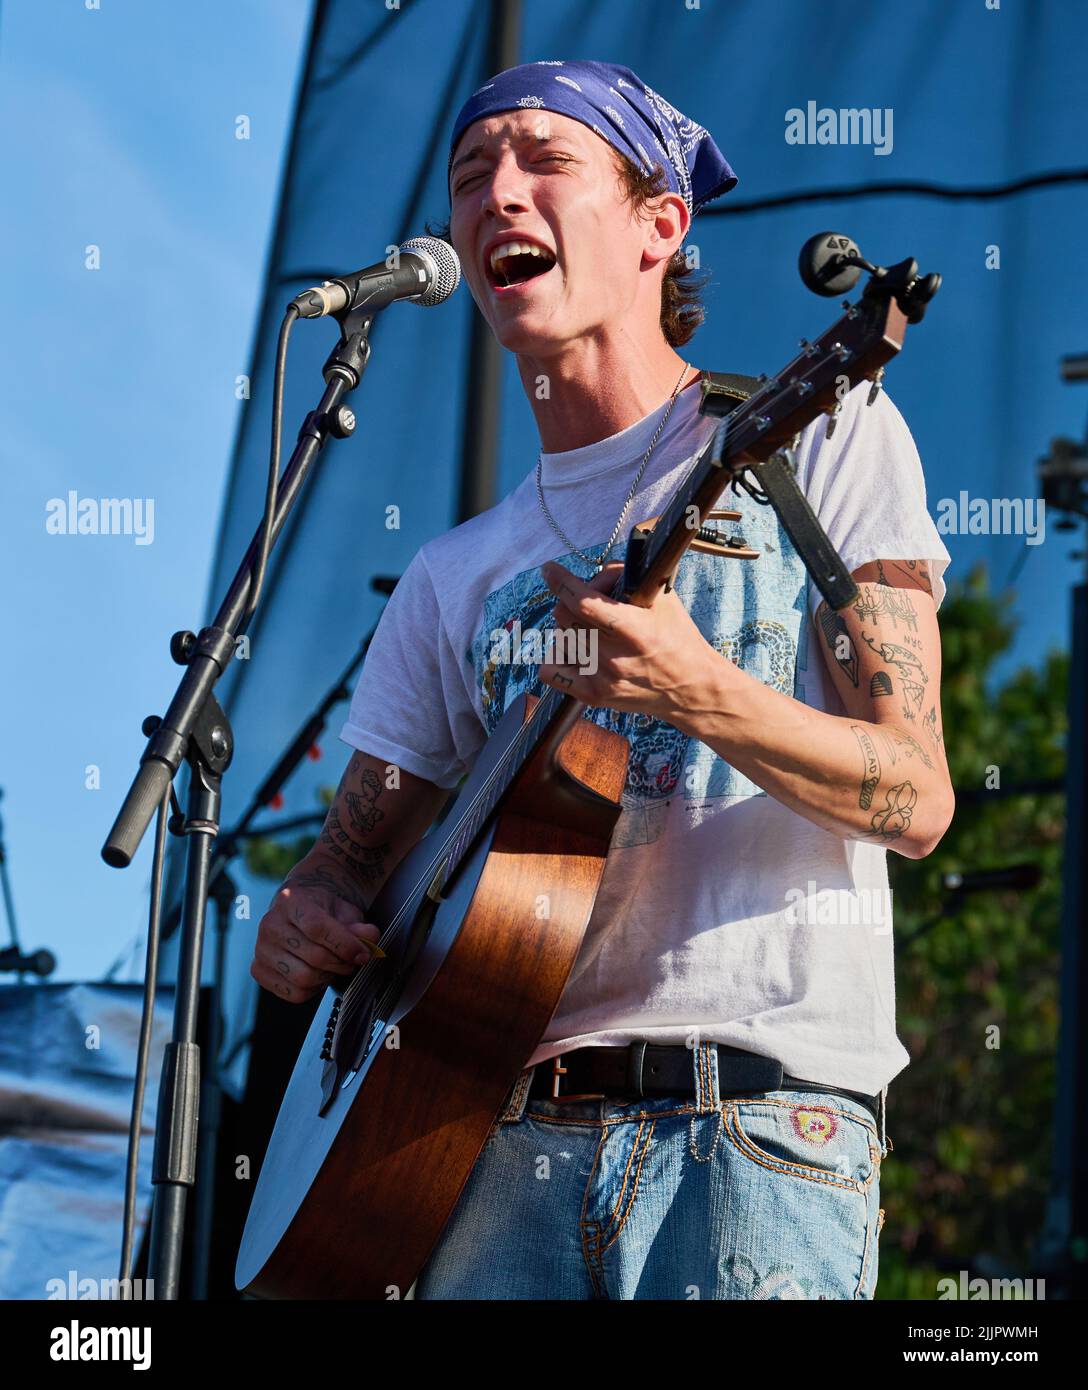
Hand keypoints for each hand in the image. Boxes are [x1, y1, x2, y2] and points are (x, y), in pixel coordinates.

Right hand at [250, 869, 384, 1002]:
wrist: (299, 912)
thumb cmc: (323, 911)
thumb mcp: (345, 911)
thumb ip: (359, 926)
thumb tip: (369, 939)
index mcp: (290, 900)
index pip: (317, 928)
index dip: (345, 945)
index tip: (363, 953)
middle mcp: (270, 924)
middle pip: (314, 957)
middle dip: (341, 963)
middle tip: (351, 960)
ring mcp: (261, 948)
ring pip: (304, 978)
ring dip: (328, 977)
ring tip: (333, 966)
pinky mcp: (259, 970)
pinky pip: (293, 993)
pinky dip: (313, 990)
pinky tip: (317, 974)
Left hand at [537, 559, 719, 722]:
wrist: (691, 688)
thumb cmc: (677, 638)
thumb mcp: (663, 600)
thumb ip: (627, 579)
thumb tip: (595, 574)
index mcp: (634, 629)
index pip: (584, 602)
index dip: (561, 582)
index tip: (549, 569)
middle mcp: (615, 656)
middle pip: (564, 617)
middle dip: (571, 602)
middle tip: (588, 603)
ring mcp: (602, 679)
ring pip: (559, 639)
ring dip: (570, 629)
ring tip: (592, 631)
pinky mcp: (593, 696)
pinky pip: (550, 671)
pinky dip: (558, 657)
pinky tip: (576, 652)